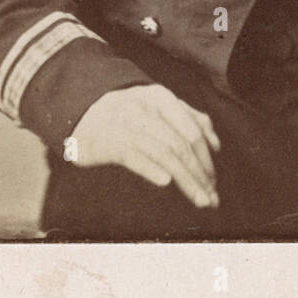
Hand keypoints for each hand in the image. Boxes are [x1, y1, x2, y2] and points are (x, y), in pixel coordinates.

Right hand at [68, 84, 220, 209]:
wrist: (81, 110)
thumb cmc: (125, 112)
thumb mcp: (156, 105)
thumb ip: (187, 118)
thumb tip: (215, 143)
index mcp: (161, 98)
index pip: (192, 130)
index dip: (206, 159)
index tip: (214, 182)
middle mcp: (146, 109)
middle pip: (181, 145)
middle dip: (200, 174)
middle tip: (212, 198)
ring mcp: (127, 125)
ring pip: (164, 153)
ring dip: (186, 179)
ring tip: (199, 199)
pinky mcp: (109, 142)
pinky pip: (135, 156)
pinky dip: (152, 168)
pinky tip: (166, 182)